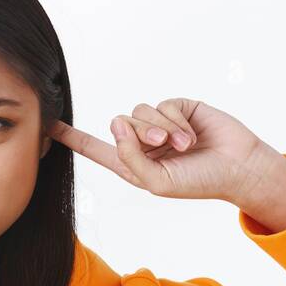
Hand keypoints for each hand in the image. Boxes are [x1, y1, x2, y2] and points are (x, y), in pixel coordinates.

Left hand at [48, 97, 276, 204]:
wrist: (237, 168)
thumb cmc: (198, 182)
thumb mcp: (156, 182)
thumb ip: (130, 158)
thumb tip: (116, 124)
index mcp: (133, 164)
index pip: (96, 149)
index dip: (73, 138)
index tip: (48, 126)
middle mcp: (144, 142)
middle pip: (119, 125)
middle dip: (140, 133)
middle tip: (164, 145)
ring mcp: (161, 123)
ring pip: (139, 111)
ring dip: (160, 128)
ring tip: (182, 145)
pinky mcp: (179, 107)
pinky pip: (163, 103)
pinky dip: (175, 119)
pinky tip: (192, 135)